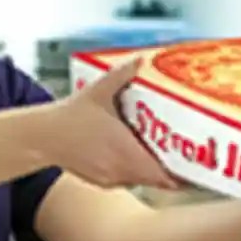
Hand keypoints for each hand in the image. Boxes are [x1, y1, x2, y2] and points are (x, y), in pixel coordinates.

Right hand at [43, 59, 180, 190]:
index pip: (163, 177)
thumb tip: (141, 59)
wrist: (42, 137)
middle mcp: (120, 172)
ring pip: (142, 180)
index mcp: (126, 153)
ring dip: (153, 169)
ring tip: (168, 152)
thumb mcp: (99, 91)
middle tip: (189, 155)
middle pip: (157, 180)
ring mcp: (110, 179)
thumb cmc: (70, 116)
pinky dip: (136, 170)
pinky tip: (138, 153)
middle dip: (173, 169)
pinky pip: (127, 179)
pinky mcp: (101, 181)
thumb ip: (122, 74)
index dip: (184, 177)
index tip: (198, 168)